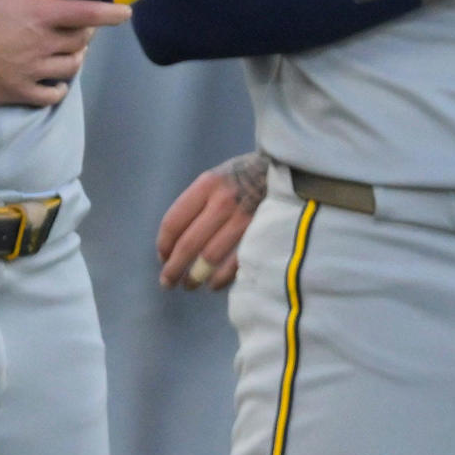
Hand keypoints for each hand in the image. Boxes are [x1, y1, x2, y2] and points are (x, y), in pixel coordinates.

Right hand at [0, 0, 119, 104]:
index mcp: (38, 16)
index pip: (85, 15)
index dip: (110, 13)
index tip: (126, 12)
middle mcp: (42, 45)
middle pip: (80, 41)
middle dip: (84, 34)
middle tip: (79, 27)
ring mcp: (33, 71)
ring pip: (70, 68)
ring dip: (74, 59)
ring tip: (70, 53)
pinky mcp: (20, 91)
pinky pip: (51, 96)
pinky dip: (57, 89)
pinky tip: (54, 83)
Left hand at [156, 150, 268, 289]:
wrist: (291, 170)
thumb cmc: (247, 177)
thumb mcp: (219, 178)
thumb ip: (198, 203)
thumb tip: (174, 242)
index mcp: (207, 185)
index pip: (174, 221)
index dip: (164, 245)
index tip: (162, 258)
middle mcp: (223, 201)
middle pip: (189, 243)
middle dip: (174, 268)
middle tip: (167, 282)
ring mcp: (244, 218)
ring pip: (210, 256)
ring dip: (195, 276)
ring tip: (189, 285)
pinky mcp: (262, 232)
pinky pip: (235, 262)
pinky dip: (220, 277)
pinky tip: (213, 284)